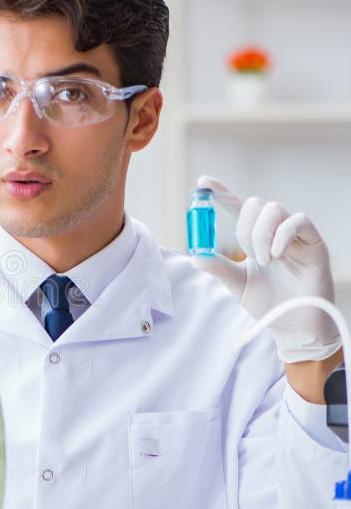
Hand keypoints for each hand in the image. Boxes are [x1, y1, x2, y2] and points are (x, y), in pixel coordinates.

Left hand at [191, 175, 340, 363]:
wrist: (294, 325)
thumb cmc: (268, 303)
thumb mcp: (237, 284)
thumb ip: (219, 268)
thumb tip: (195, 257)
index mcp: (252, 237)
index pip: (235, 207)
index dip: (220, 193)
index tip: (203, 183)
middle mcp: (273, 230)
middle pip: (254, 203)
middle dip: (245, 227)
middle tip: (250, 256)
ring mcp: (294, 234)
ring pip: (273, 209)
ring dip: (261, 235)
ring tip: (265, 261)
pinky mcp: (313, 241)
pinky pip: (297, 221)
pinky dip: (281, 235)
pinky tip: (276, 255)